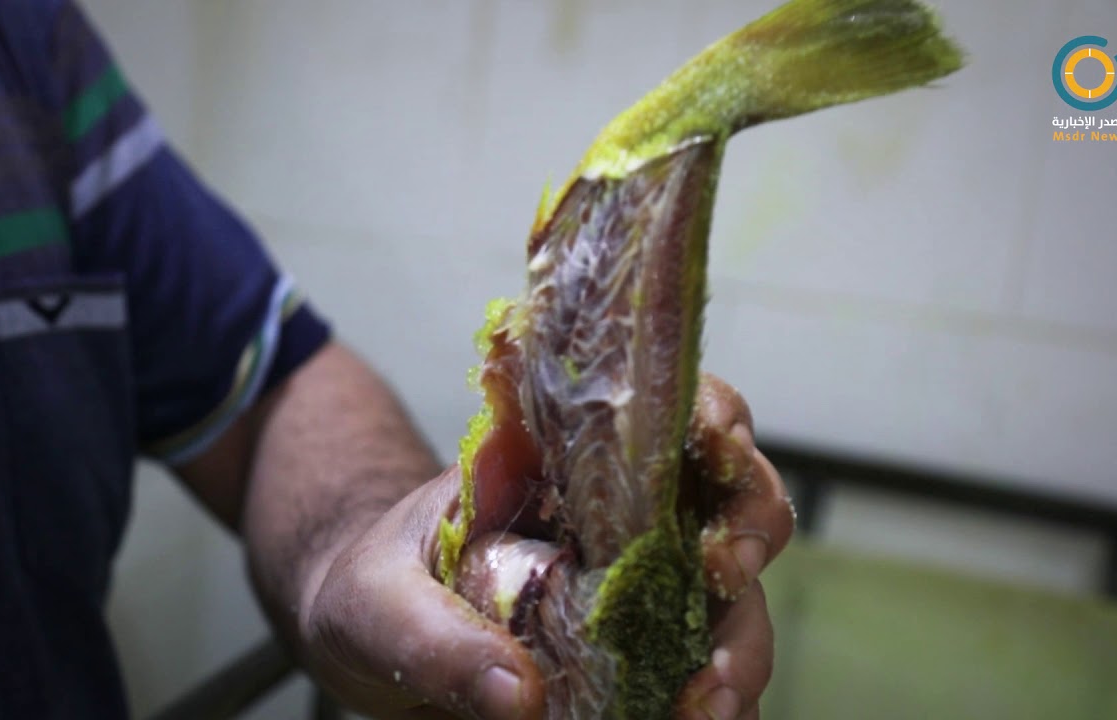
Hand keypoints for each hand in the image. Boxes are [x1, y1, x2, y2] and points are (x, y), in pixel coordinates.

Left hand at [301, 372, 790, 719]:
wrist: (365, 640)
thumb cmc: (368, 586)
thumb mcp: (373, 601)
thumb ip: (430, 638)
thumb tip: (518, 698)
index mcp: (566, 467)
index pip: (665, 413)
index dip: (714, 417)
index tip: (717, 446)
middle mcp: (624, 520)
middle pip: (732, 500)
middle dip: (751, 531)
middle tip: (724, 576)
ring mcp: (640, 591)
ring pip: (734, 601)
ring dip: (740, 647)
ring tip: (707, 705)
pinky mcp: (639, 660)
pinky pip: (702, 676)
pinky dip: (721, 703)